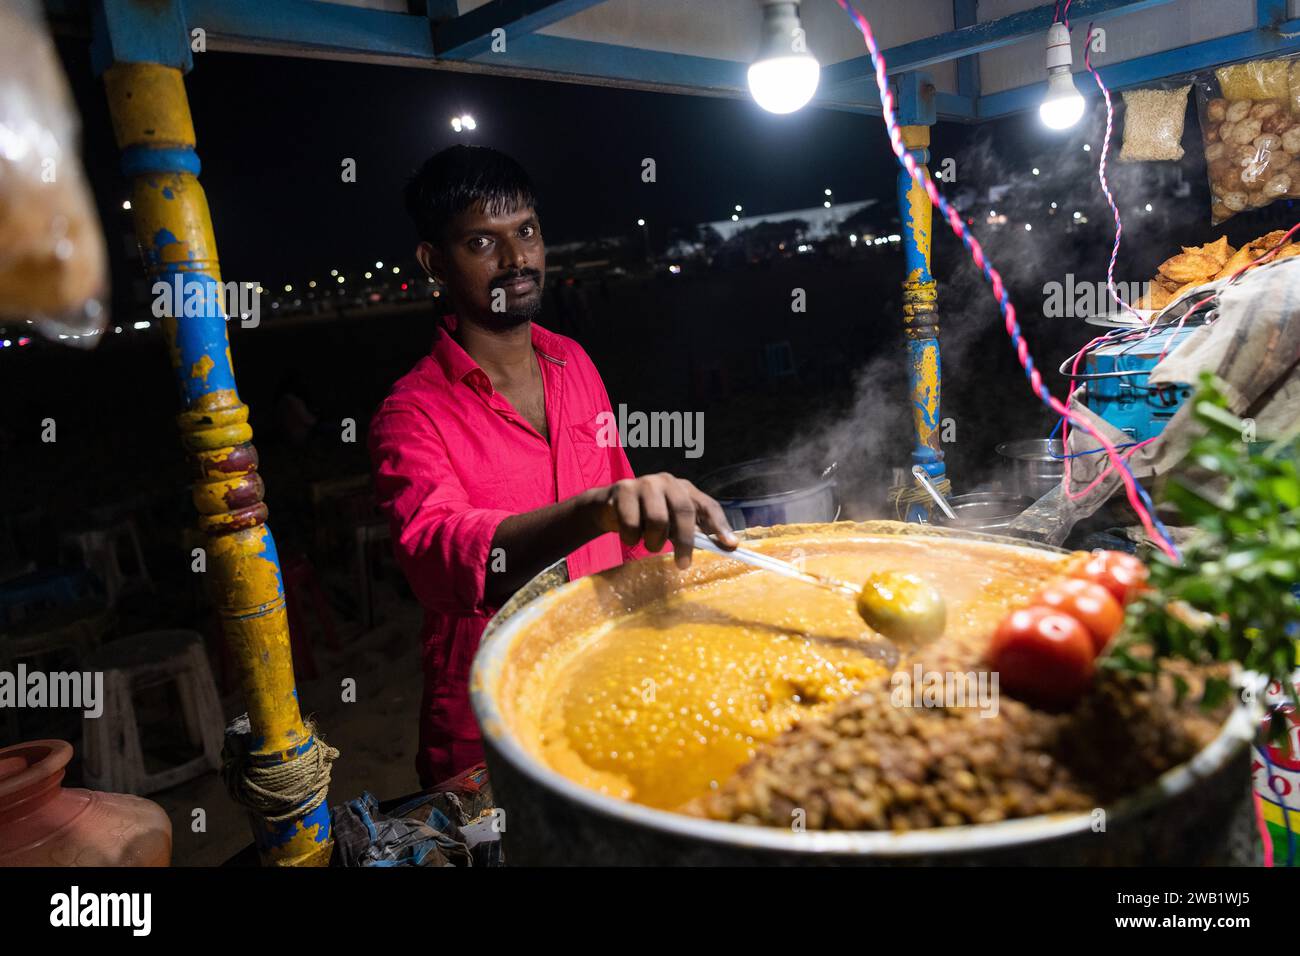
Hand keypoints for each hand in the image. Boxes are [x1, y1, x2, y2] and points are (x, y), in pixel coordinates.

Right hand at [588, 473, 737, 568]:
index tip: (731, 546)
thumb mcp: (670, 523)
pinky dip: (632, 538)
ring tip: (649, 544)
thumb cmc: (645, 517)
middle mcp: (668, 481)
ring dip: (653, 541)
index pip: (708, 505)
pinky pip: (632, 523)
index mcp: (684, 488)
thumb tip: (725, 547)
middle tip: (683, 565)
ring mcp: (645, 483)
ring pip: (658, 519)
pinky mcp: (623, 490)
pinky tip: (629, 536)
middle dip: (685, 542)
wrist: (607, 507)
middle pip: (684, 511)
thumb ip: (691, 531)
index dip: (720, 525)